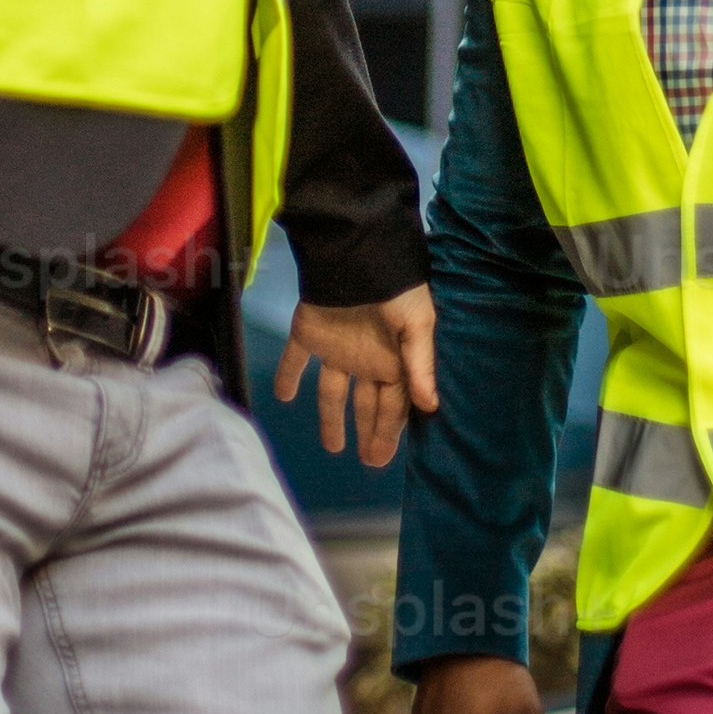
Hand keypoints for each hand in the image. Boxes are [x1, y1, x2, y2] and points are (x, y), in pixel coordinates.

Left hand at [275, 285, 437, 467]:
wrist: (356, 252)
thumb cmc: (394, 290)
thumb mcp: (418, 324)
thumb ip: (420, 365)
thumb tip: (430, 405)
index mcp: (392, 360)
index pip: (392, 405)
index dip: (388, 431)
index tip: (382, 457)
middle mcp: (364, 359)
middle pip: (367, 403)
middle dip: (369, 431)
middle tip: (369, 460)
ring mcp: (336, 348)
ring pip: (332, 391)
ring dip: (331, 418)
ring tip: (333, 447)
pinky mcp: (309, 332)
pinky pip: (296, 359)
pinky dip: (288, 376)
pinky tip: (283, 396)